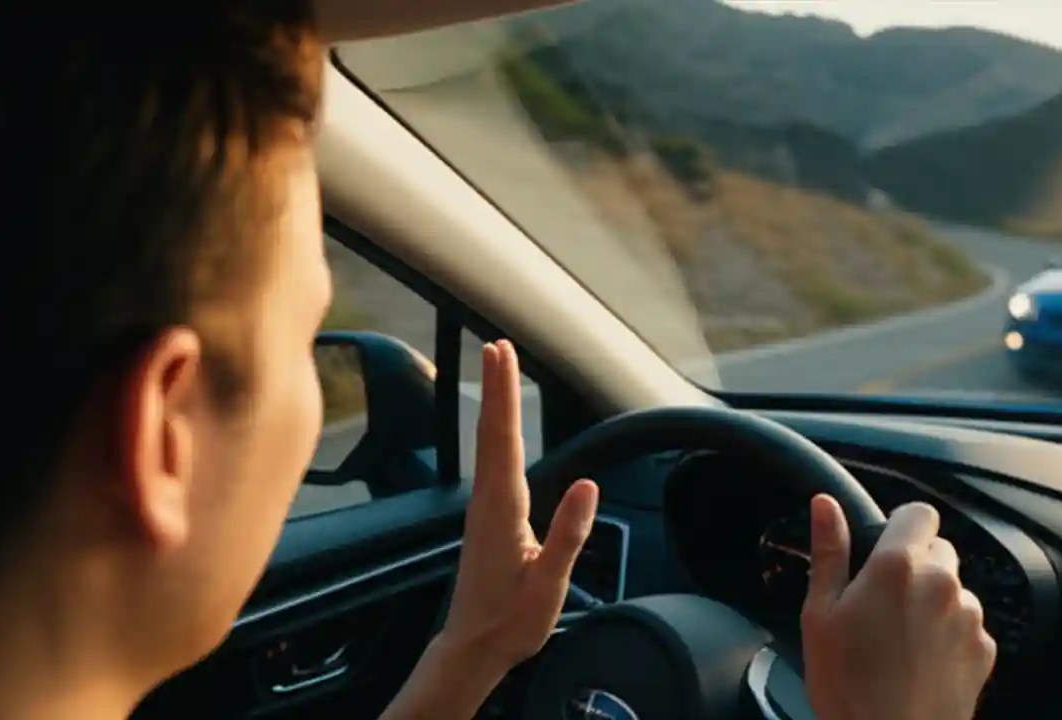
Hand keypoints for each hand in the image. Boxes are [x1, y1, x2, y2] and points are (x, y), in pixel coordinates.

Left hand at [440, 340, 598, 669]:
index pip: (505, 439)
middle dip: (496, 386)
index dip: (505, 395)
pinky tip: (503, 427)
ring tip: (498, 370)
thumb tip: (588, 486)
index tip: (502, 357)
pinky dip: (499, 431)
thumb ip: (567, 535)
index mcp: (503, 509)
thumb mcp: (547, 584)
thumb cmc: (511, 622)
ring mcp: (484, 507)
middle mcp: (488, 500)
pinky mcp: (488, 517)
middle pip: (492, 432)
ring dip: (495, 403)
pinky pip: (493, 460)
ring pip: (490, 443)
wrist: (473, 647)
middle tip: (496, 344)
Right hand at [801, 496, 996, 719]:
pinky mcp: (985, 650)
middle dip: (915, 565)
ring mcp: (969, 618)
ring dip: (933, 600)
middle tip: (882, 601)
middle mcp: (942, 584)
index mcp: (898, 567)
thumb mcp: (819, 614)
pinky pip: (968, 624)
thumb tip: (825, 504)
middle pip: (939, 550)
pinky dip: (948, 632)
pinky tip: (920, 660)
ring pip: (954, 588)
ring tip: (900, 637)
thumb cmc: (846, 684)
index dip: (900, 525)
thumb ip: (829, 551)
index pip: (919, 513)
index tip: (884, 547)